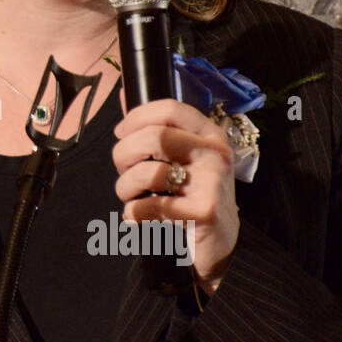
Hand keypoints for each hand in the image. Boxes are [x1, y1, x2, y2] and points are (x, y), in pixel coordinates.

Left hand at [112, 93, 238, 292]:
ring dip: (125, 187)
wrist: (221, 247)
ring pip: (148, 172)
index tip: (121, 133)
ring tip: (130, 197)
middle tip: (122, 170)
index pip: (169, 108)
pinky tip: (138, 217)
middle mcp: (216, 153)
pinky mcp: (204, 211)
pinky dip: (133, 213)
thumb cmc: (192, 197)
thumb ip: (155, 129)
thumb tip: (122, 95)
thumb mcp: (182, 159)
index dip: (136, 117)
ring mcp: (213, 182)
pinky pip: (149, 205)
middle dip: (123, 154)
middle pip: (153, 136)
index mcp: (209, 135)